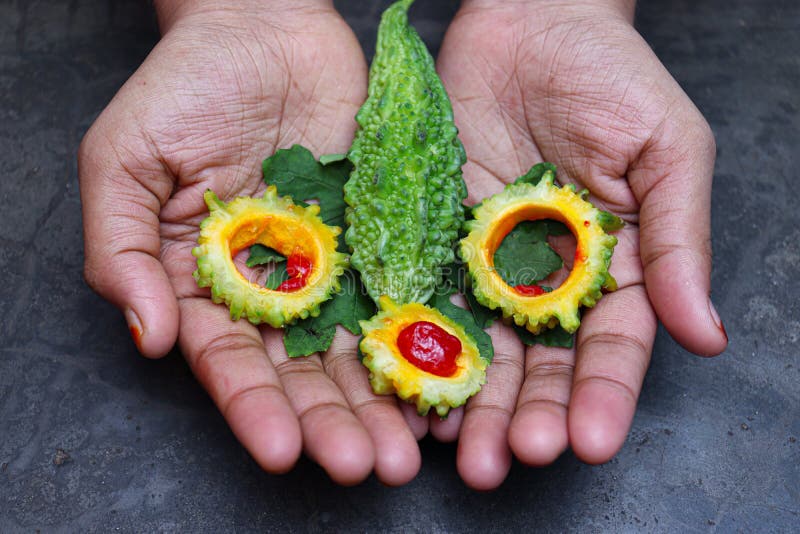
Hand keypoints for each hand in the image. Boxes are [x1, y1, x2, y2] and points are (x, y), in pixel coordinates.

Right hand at [79, 0, 419, 485]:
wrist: (262, 25)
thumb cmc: (184, 87)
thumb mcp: (125, 161)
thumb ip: (125, 251)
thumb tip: (148, 337)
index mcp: (209, 283)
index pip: (231, 360)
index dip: (254, 407)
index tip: (281, 450)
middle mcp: (276, 286)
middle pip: (305, 370)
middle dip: (333, 421)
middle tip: (367, 466)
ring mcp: (335, 264)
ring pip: (362, 345)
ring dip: (385, 399)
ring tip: (411, 448)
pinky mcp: (383, 234)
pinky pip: (407, 291)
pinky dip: (426, 335)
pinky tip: (447, 378)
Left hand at [436, 0, 727, 488]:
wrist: (529, 20)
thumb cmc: (610, 75)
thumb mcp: (667, 151)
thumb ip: (678, 243)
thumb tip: (705, 333)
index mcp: (613, 267)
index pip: (611, 346)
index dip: (603, 396)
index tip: (591, 441)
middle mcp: (545, 278)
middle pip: (537, 364)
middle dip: (524, 416)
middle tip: (504, 463)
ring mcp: (484, 263)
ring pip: (476, 347)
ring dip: (466, 402)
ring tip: (456, 451)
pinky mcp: (432, 239)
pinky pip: (421, 299)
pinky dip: (414, 345)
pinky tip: (404, 390)